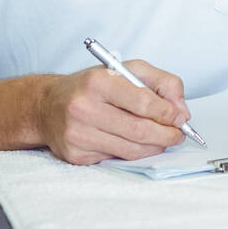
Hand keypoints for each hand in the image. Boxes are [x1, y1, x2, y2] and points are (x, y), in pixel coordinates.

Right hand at [36, 58, 189, 164]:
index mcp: (98, 82)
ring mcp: (77, 134)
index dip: (168, 113)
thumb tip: (180, 110)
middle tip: (178, 134)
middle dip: (167, 135)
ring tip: (162, 139)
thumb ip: (161, 82)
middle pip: (139, 130)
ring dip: (154, 147)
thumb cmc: (92, 87)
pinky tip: (132, 141)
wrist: (47, 106)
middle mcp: (84, 108)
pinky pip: (116, 158)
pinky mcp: (75, 155)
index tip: (180, 117)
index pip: (143, 102)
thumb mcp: (127, 70)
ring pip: (131, 149)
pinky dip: (131, 152)